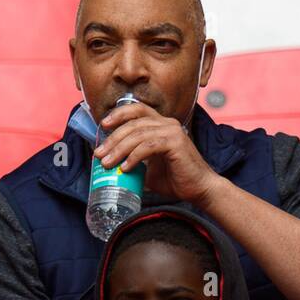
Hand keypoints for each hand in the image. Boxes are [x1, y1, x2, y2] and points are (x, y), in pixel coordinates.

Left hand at [95, 100, 221, 205]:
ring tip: (107, 164)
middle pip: (133, 122)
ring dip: (119, 149)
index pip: (137, 109)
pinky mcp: (175, 143)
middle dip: (112, 138)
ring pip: (138, 134)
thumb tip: (111, 165)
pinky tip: (126, 168)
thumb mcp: (149, 168)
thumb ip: (134, 161)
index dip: (118, 114)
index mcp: (162, 125)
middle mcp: (167, 124)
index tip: (102, 126)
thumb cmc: (176, 179)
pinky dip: (134, 156)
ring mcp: (172, 132)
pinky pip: (148, 146)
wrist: (199, 189)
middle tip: (99, 154)